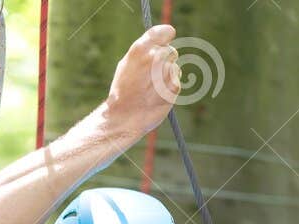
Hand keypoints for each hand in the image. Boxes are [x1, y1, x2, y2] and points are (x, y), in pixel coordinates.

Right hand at [106, 25, 179, 141]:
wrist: (123, 117)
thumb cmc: (123, 91)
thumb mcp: (127, 64)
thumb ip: (144, 52)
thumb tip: (159, 45)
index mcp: (141, 47)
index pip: (166, 31)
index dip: (167, 37)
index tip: (166, 42)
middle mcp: (155, 56)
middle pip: (171, 51)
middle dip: (166, 62)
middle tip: (153, 76)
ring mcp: (165, 71)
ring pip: (174, 68)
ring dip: (167, 77)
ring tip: (152, 88)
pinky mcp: (174, 86)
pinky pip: (176, 82)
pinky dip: (169, 89)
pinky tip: (157, 96)